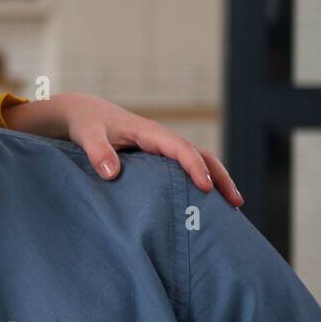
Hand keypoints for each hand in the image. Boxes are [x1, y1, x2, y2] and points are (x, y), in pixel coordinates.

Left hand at [3, 93, 242, 206]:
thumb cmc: (86, 123)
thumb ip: (97, 152)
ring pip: (198, 161)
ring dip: (217, 180)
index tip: (206, 187)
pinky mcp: (158, 157)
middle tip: (236, 203)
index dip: (194, 167)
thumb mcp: (87, 135)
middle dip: (220, 176)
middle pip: (200, 154)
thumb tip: (111, 174)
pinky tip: (206, 203)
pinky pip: (184, 168)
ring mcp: (162, 148)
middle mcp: (162, 139)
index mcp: (149, 132)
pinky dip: (200, 181)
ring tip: (233, 207)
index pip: (180, 148)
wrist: (84, 113)